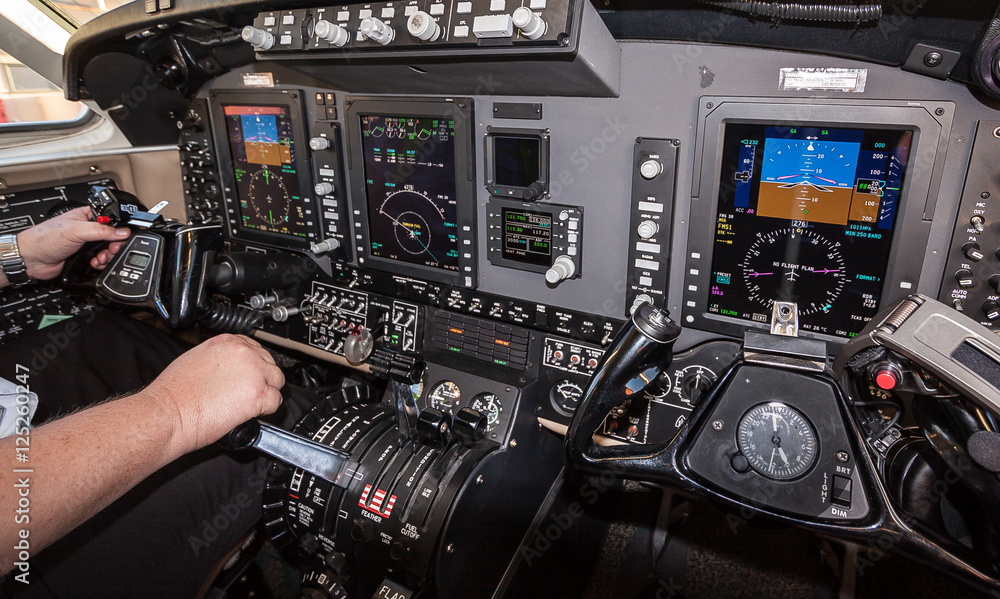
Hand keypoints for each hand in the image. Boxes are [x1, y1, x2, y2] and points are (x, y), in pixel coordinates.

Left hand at [16, 206, 130, 280]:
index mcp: (87, 216)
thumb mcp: (76, 230)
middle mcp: (88, 229)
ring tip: (101, 257)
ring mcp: (86, 244)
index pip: (111, 218)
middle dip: (114, 245)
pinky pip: (101, 260)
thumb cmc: (44, 239)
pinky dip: (101, 263)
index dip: (119, 227)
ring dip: (108, 255)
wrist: (31, 259)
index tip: (122, 236)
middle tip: (112, 248)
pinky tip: (95, 262)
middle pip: (113, 236)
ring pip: (108, 249)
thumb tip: (122, 231)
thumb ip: (101, 230)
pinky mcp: (85, 257)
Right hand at [140, 334, 284, 454]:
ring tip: (248, 403)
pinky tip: (251, 413)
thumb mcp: (195, 359)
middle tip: (247, 393)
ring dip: (267, 392)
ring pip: (277, 381)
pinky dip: (267, 410)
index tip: (249, 375)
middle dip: (262, 378)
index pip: (255, 348)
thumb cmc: (174, 393)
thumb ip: (218, 359)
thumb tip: (228, 369)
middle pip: (269, 363)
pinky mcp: (258, 394)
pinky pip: (276, 401)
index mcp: (227, 341)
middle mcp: (243, 353)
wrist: (168, 413)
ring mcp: (253, 373)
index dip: (253, 365)